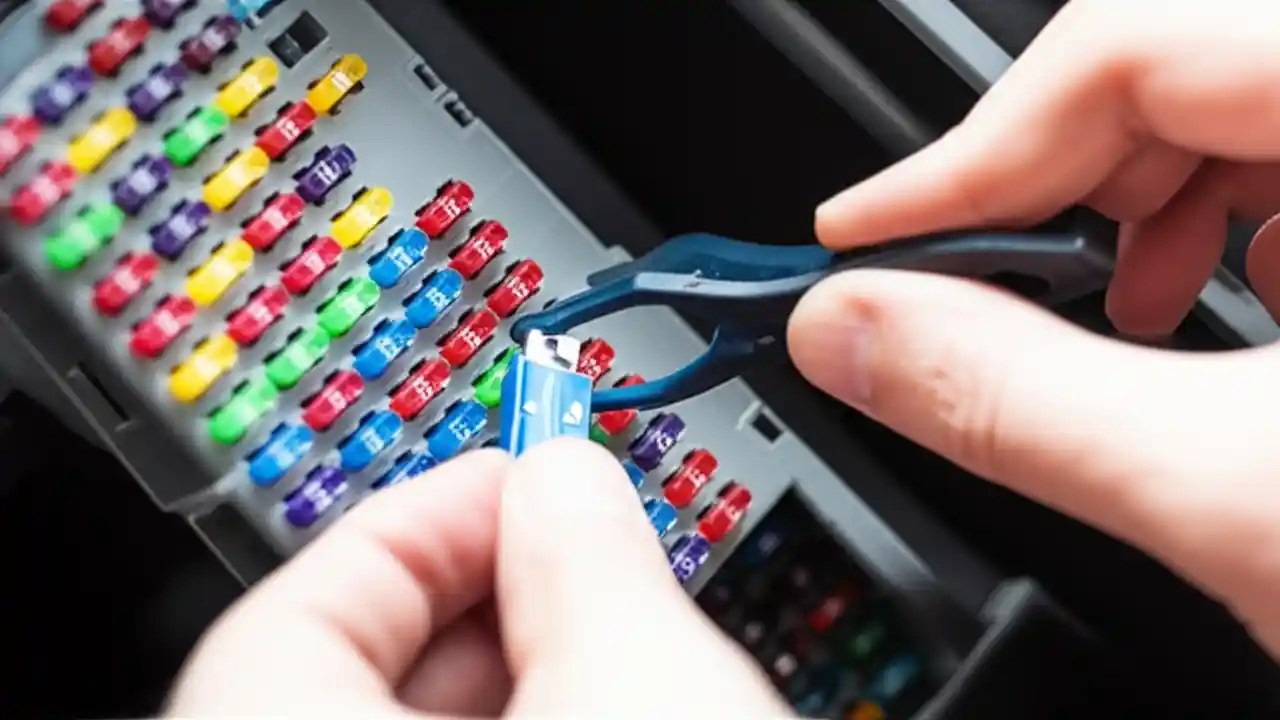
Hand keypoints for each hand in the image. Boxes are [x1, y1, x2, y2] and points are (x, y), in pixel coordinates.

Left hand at [164, 440, 787, 716]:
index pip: (311, 595)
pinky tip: (631, 712)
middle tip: (601, 553)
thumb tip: (568, 477)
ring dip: (543, 671)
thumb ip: (590, 552)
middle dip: (506, 591)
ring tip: (639, 648)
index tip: (535, 472)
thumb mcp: (644, 689)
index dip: (437, 508)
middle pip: (374, 664)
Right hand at [789, 0, 1279, 657]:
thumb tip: (844, 334)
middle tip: (969, 279)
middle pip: (1171, 67)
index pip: (1126, 43)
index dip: (967, 150)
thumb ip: (1017, 404)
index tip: (862, 235)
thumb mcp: (1241, 497)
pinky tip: (1218, 313)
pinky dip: (1228, 227)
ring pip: (1239, 109)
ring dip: (1142, 210)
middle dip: (1051, 184)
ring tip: (1108, 308)